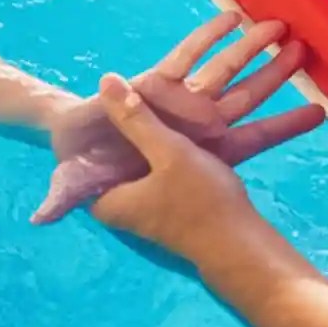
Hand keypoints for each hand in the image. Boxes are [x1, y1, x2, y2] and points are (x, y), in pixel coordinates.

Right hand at [35, 12, 324, 223]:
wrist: (74, 147)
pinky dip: (207, 37)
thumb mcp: (93, 192)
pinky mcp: (157, 80)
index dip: (285, 127)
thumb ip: (78, 198)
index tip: (321, 114)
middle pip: (248, 96)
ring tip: (280, 26)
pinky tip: (229, 19)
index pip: (254, 137)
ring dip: (251, 49)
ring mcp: (180, 100)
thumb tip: (44, 218)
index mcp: (204, 150)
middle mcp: (198, 123)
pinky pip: (187, 54)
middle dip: (277, 73)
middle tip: (307, 50)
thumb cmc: (95, 177)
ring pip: (223, 70)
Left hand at [88, 71, 267, 262]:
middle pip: (113, 157)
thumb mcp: (169, 152)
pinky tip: (178, 130)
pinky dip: (164, 153)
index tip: (106, 99)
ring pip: (138, 163)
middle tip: (133, 95)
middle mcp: (119, 208)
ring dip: (147, 139)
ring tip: (156, 106)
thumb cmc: (202, 200)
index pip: (84, 157)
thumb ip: (136, 119)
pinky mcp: (167, 209)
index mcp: (106, 199)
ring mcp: (143, 211)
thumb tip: (105, 82)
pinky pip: (156, 172)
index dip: (94, 125)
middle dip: (124, 128)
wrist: (243, 245)